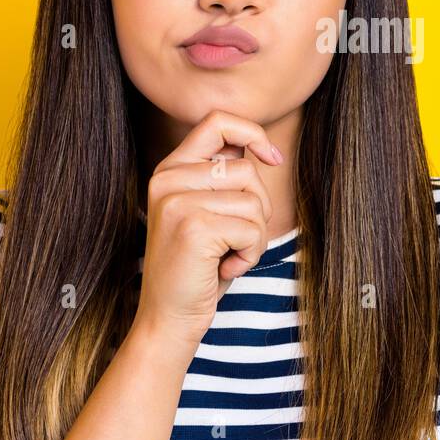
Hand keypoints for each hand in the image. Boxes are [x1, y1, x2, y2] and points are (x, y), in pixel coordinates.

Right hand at [132, 110, 283, 347]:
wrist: (167, 318)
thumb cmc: (198, 267)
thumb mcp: (207, 213)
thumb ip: (222, 179)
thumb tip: (260, 148)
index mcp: (170, 169)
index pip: (218, 121)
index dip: (253, 133)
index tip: (272, 159)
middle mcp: (168, 178)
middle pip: (247, 170)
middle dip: (257, 209)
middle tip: (235, 239)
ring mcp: (177, 201)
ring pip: (253, 202)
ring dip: (254, 236)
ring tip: (228, 255)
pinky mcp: (193, 227)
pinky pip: (252, 230)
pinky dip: (250, 254)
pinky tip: (224, 268)